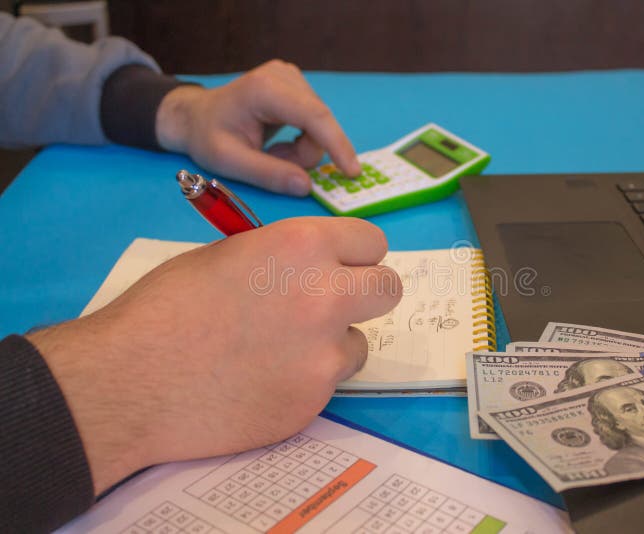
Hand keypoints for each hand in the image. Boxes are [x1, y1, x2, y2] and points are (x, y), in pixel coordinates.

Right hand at [27, 217, 400, 493]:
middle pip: (389, 289)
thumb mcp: (229, 257)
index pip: (372, 242)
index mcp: (302, 246)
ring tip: (280, 352)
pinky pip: (329, 383)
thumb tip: (313, 268)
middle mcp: (327, 295)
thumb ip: (284, 260)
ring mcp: (324, 354)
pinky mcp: (314, 401)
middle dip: (366, 294)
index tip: (343, 266)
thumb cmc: (166, 307)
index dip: (356, 254)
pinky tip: (263, 383)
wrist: (131, 380)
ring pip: (359, 344)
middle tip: (333, 306)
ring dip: (332, 345)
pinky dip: (306, 381)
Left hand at [155, 59, 360, 195]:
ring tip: (272, 155)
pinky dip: (302, 141)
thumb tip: (307, 187)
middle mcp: (284, 76)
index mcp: (265, 89)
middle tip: (275, 165)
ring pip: (320, 127)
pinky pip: (316, 123)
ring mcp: (293, 78)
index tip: (352, 172)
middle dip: (305, 155)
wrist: (196, 116)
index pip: (314, 116)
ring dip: (301, 151)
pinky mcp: (298, 87)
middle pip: (319, 124)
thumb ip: (268, 174)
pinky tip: (279, 144)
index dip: (337, 145)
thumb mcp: (229, 161)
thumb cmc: (207, 137)